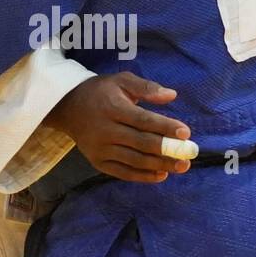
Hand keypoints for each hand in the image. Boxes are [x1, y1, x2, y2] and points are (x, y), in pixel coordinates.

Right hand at [45, 72, 193, 182]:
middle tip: (189, 154)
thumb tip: (172, 95)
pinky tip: (161, 175)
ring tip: (181, 166)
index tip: (186, 133)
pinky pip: (123, 172)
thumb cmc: (101, 92)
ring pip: (134, 160)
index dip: (165, 127)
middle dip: (167, 150)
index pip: (143, 120)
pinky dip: (142, 176)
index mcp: (112, 108)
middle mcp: (105, 130)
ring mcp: (100, 149)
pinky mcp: (98, 162)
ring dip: (160, 165)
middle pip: (141, 143)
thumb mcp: (121, 80)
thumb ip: (146, 87)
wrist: (67, 108)